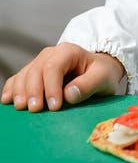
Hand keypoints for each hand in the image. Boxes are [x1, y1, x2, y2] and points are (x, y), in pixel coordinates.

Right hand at [1, 43, 125, 111]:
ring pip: (24, 74)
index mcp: (69, 51)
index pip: (54, 67)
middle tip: (35, 110)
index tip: (54, 106)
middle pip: (36, 70)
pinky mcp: (34, 73)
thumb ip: (88, 85)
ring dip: (20, 91)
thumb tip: (69, 95)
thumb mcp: (103, 77)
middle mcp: (51, 54)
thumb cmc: (101, 73)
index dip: (51, 87)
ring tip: (21, 108)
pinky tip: (7, 100)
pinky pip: (18, 78)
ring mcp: (40, 62)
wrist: (98, 69)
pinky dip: (11, 88)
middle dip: (34, 91)